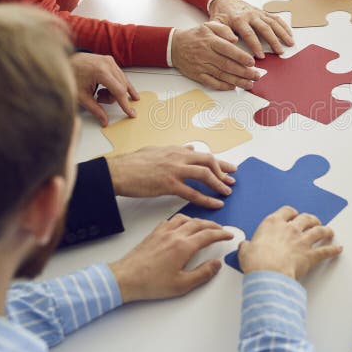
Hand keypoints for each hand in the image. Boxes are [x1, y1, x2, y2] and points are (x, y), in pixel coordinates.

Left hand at [71, 52, 138, 126]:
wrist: (66, 61)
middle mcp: (108, 64)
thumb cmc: (72, 75)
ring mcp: (110, 61)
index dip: (125, 104)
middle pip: (121, 87)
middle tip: (100, 99)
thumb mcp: (81, 96)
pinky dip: (115, 84)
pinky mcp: (110, 60)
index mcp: (101, 72)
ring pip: (122, 82)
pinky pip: (119, 76)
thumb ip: (95, 110)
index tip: (132, 113)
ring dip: (114, 91)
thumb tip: (105, 121)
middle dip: (112, 97)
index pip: (119, 91)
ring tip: (101, 92)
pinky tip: (108, 88)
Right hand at [106, 145, 236, 208]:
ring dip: (218, 184)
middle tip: (232, 180)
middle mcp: (178, 157)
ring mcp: (174, 170)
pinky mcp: (168, 184)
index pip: (203, 154)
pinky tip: (215, 204)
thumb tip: (190, 148)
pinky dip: (206, 199)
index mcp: (175, 150)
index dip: (218, 162)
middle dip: (223, 170)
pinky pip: (192, 192)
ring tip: (226, 192)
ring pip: (204, 174)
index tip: (229, 168)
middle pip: (208, 161)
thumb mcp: (156, 150)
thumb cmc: (133, 163)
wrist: (118, 172)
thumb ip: (175, 150)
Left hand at [108, 215, 233, 302]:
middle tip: (221, 230)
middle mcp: (175, 235)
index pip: (208, 235)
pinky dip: (182, 220)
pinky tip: (182, 226)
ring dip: (198, 220)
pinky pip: (172, 220)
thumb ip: (202, 274)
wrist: (125, 278)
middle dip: (213, 226)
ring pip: (186, 219)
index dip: (221, 234)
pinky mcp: (154, 233)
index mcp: (184, 246)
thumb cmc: (150, 283)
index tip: (228, 235)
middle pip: (199, 224)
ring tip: (204, 226)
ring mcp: (163, 232)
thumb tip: (216, 264)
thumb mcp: (182, 285)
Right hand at [171, 21, 260, 90]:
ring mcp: (201, 66)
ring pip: (222, 75)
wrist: (174, 46)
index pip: (228, 50)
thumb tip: (235, 39)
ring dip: (237, 81)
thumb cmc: (194, 36)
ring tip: (249, 83)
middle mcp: (206, 54)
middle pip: (227, 65)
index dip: (241, 57)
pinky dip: (223, 86)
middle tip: (256, 75)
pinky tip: (233, 87)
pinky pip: (211, 82)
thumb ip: (223, 30)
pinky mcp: (198, 75)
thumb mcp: (208, 26)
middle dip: (244, 72)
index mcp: (210, 41)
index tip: (252, 62)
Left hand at [209, 0, 293, 58]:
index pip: (249, 34)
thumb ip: (222, 33)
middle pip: (265, 28)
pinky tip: (290, 34)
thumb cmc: (221, 15)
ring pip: (273, 23)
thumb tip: (232, 42)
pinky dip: (284, 26)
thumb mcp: (216, 24)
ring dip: (282, 33)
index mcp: (239, 19)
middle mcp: (250, 15)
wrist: (224, 0)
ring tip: (290, 44)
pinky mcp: (263, 12)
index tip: (261, 56)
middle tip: (280, 52)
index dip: (256, 45)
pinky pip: (275, 18)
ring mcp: (258, 13)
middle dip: (273, 41)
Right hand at [238, 206, 342, 279]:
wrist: (268, 273)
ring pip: (318, 231)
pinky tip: (338, 249)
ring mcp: (302, 241)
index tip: (293, 215)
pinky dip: (333, 250)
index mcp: (273, 224)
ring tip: (329, 231)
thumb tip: (245, 246)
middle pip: (306, 218)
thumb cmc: (257, 262)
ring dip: (325, 230)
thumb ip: (247, 246)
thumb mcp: (245, 251)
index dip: (292, 213)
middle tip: (313, 221)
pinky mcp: (310, 255)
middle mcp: (290, 229)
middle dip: (311, 219)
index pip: (286, 211)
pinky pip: (325, 251)